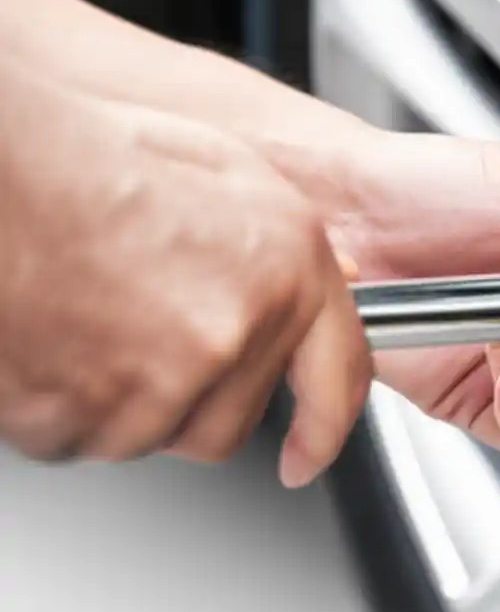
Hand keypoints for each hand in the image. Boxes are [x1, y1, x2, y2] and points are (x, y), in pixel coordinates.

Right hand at [0, 63, 370, 487]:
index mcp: (288, 269)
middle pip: (230, 421)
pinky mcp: (90, 414)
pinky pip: (80, 441)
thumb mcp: (228, 175)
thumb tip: (321, 286)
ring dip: (120, 402)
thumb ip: (282, 249)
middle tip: (138, 336)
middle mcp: (237, 330)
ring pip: (153, 435)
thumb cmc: (91, 158)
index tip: (307, 454)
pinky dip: (59, 410)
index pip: (339, 378)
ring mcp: (165, 379)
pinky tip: (48, 341)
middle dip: (191, 399)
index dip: (325, 430)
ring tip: (85, 320)